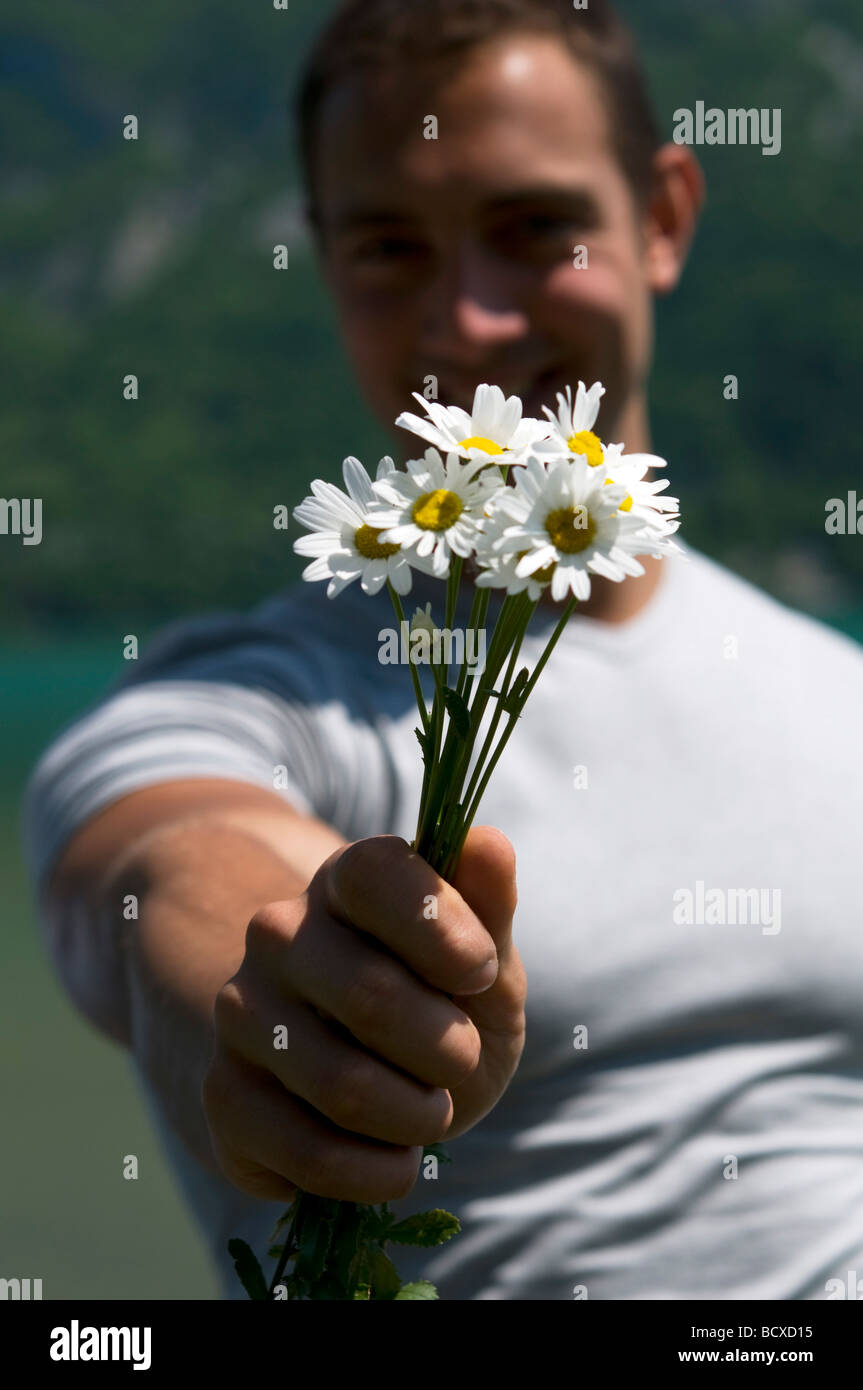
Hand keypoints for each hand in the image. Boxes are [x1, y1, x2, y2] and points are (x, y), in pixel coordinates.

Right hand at [202, 826, 524, 1204]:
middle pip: (370, 996)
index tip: (482, 971)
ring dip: (417, 1115)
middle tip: (461, 1058)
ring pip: (341, 1085)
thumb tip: (488, 842)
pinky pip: (307, 1152)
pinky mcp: (224, 1095)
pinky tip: (396, 1160)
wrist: (361, 1077)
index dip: (444, 928)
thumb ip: (488, 907)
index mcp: (346, 881)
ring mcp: (242, 1014)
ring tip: (431, 1111)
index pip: (377, 874)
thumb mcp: (479, 959)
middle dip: (447, 1048)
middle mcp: (279, 934)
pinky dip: (375, 1172)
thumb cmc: (435, 1003)